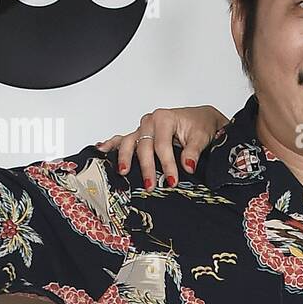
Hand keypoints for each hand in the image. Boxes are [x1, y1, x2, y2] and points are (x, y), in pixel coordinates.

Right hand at [96, 105, 229, 188]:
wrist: (200, 119)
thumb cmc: (200, 125)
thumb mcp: (201, 136)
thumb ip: (193, 151)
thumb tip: (187, 166)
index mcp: (164, 118)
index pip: (162, 145)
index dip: (167, 164)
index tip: (172, 180)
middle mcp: (150, 122)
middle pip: (144, 146)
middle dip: (147, 167)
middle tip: (150, 185)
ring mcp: (143, 128)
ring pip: (129, 142)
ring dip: (125, 158)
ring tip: (123, 172)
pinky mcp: (140, 135)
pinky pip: (122, 139)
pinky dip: (111, 144)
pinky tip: (101, 150)